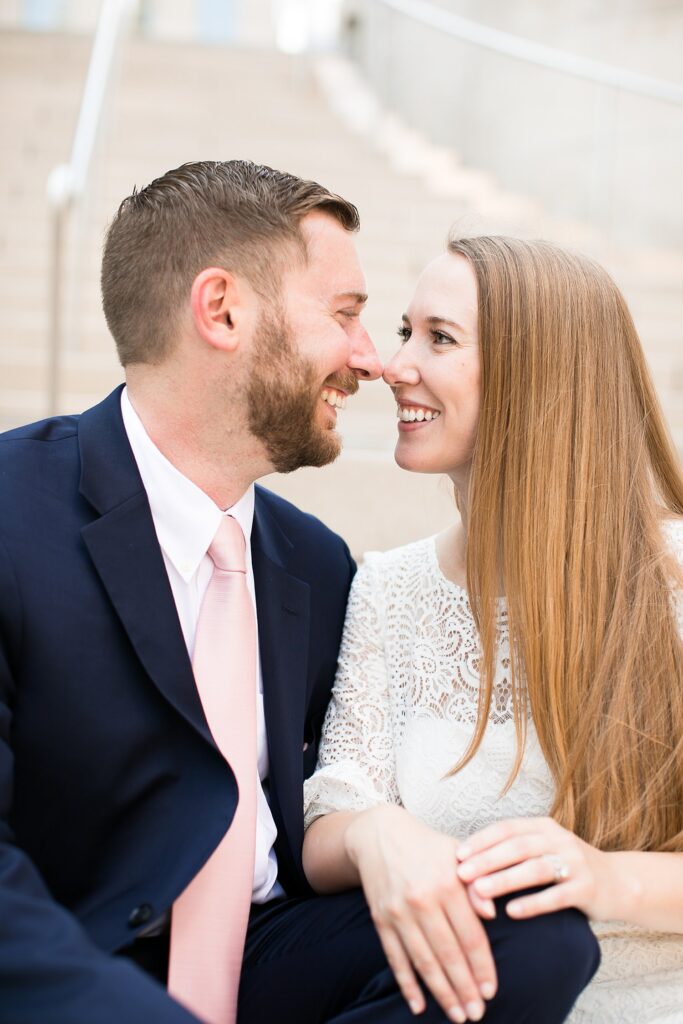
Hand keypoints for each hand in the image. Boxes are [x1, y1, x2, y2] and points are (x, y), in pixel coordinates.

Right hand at [345, 805, 497, 1020]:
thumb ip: (478, 885)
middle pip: (448, 954)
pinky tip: (418, 1005)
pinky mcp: (380, 919)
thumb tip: (494, 915)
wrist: (380, 834)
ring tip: (457, 1015)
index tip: (491, 991)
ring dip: (441, 993)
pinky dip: (406, 983)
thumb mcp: (458, 855)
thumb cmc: (427, 847)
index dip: (482, 967)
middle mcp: (423, 900)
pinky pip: (395, 957)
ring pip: (424, 961)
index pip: (470, 936)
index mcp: (447, 884)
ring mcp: (399, 911)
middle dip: (464, 988)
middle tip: (477, 1015)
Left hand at [455, 816, 615, 920]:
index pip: (506, 829)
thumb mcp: (542, 851)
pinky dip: (533, 902)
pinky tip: (512, 911)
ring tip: (480, 892)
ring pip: (534, 869)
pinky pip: (557, 895)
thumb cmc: (566, 867)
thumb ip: (513, 851)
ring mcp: (575, 862)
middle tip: (461, 874)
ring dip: (505, 879)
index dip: (481, 841)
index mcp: (543, 826)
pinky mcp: (587, 888)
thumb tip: (467, 860)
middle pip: (517, 847)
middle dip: (486, 860)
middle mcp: (559, 839)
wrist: (617, 883)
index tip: (457, 855)